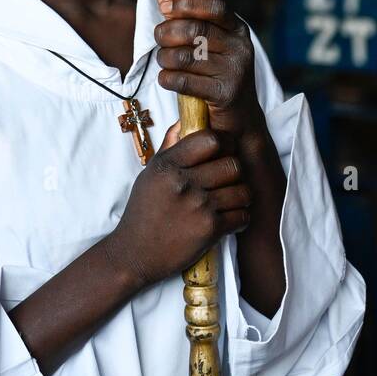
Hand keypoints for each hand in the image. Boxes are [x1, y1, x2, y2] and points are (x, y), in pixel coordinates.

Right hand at [108, 125, 250, 287]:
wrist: (134, 254)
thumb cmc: (143, 212)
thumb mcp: (150, 174)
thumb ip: (170, 148)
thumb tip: (183, 122)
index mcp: (168, 165)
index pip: (211, 139)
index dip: (225, 143)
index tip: (225, 150)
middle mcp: (184, 182)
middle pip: (232, 164)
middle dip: (235, 171)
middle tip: (230, 178)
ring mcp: (198, 206)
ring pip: (242, 190)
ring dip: (242, 196)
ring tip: (233, 198)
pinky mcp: (209, 230)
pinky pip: (242, 216)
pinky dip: (241, 218)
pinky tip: (232, 218)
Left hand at [154, 0, 265, 141]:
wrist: (239, 119)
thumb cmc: (217, 74)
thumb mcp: (209, 43)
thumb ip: (188, 17)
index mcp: (237, 29)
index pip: (214, 6)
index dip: (186, 3)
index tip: (165, 6)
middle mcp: (240, 47)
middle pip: (194, 29)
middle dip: (167, 32)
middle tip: (158, 38)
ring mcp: (234, 71)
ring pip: (184, 56)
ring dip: (164, 58)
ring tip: (164, 61)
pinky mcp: (225, 94)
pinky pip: (183, 80)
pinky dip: (167, 78)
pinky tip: (167, 79)